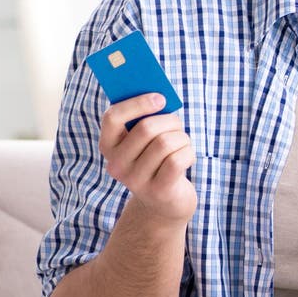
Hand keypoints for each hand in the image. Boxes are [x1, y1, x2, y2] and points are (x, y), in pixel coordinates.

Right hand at [99, 94, 196, 224]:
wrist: (165, 201)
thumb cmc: (157, 158)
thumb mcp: (147, 138)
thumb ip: (146, 116)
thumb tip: (159, 95)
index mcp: (109, 146)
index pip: (112, 117)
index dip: (137, 103)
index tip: (160, 97)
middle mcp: (117, 165)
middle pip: (146, 128)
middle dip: (170, 121)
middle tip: (177, 125)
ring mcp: (135, 180)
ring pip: (165, 142)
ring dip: (182, 137)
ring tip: (182, 143)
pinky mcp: (158, 191)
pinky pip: (177, 159)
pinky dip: (188, 152)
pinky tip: (186, 157)